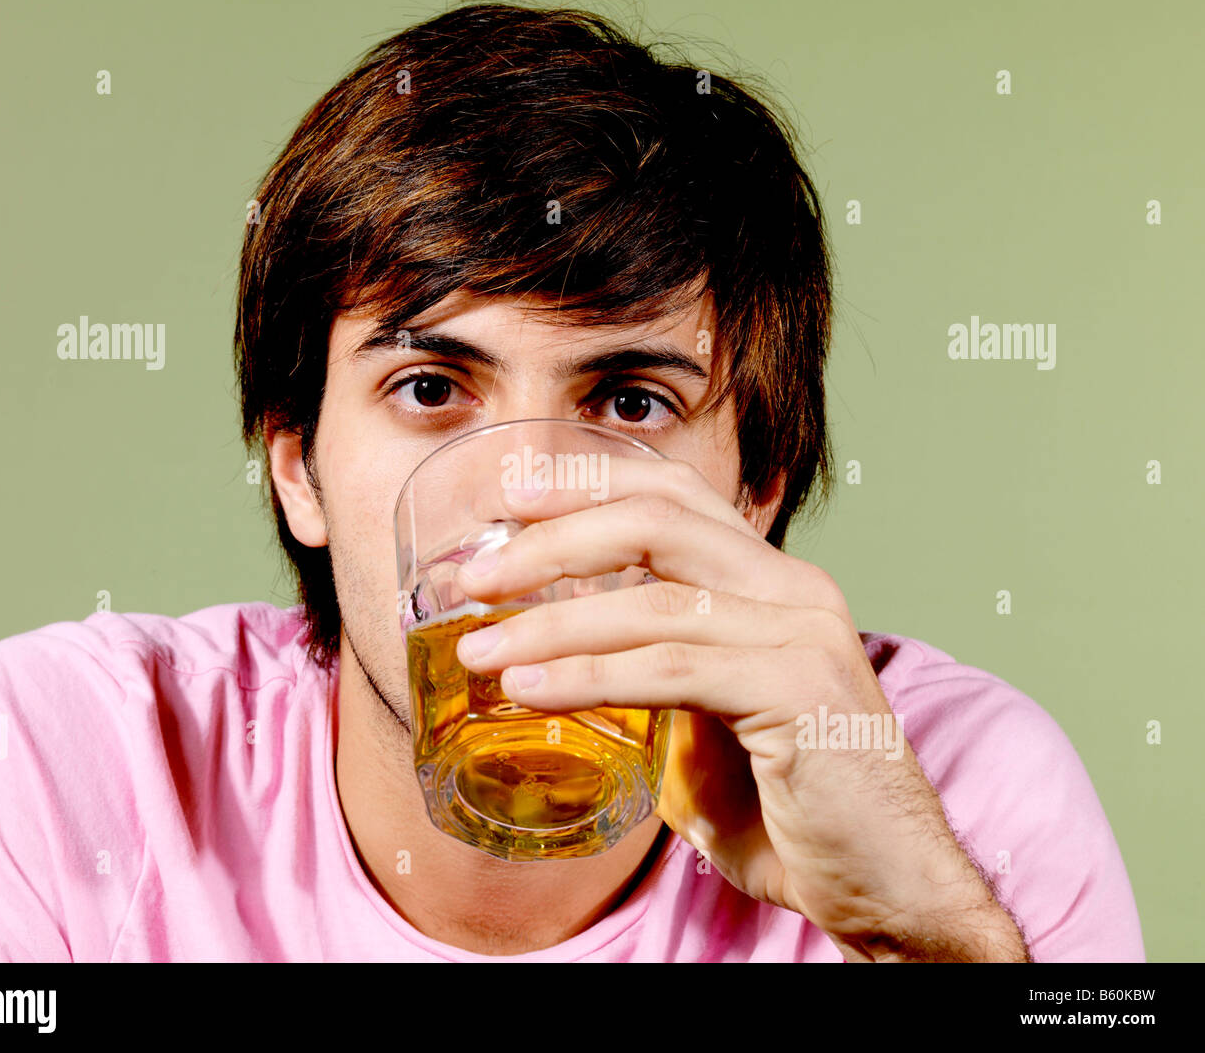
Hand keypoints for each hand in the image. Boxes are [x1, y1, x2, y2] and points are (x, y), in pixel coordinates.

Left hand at [454, 455, 1028, 961]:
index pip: (676, 496)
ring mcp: (802, 634)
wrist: (888, 882)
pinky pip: (672, 670)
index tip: (512, 492)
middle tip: (475, 573)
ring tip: (478, 647)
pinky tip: (530, 688)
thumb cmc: (794, 806)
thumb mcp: (711, 716)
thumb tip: (562, 660)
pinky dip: (589, 674)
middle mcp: (793, 589)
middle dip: (553, 541)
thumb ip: (657, 672)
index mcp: (772, 582)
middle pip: (657, 523)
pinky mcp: (800, 692)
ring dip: (550, 621)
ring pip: (654, 599)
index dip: (591, 481)